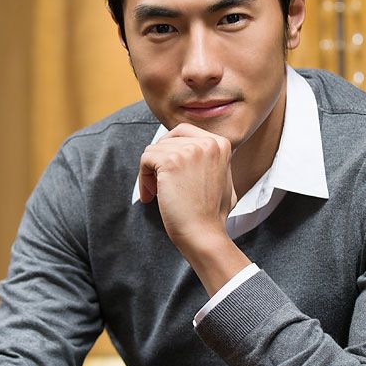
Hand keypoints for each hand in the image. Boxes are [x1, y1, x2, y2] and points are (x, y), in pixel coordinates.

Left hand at [138, 123, 250, 294]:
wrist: (204, 234)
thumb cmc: (211, 214)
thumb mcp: (222, 178)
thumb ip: (211, 160)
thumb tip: (194, 149)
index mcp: (221, 143)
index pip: (184, 132)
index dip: (171, 150)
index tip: (169, 172)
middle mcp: (207, 142)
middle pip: (167, 140)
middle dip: (160, 162)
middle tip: (160, 185)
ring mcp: (189, 150)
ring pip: (154, 150)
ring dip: (151, 173)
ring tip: (156, 194)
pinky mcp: (170, 161)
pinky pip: (145, 159)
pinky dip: (143, 178)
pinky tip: (151, 196)